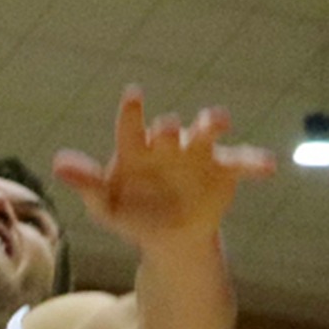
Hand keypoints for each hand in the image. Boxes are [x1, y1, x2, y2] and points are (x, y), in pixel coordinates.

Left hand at [53, 87, 274, 251]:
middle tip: (170, 126)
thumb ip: (87, 183)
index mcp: (137, 148)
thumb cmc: (131, 213)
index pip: (131, 126)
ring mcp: (198, 154)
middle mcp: (169, 143)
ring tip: (218, 121)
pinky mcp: (224, 170)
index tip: (133, 93)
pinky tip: (269, 167)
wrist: (170, 236)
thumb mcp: (106, 205)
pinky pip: (243, 163)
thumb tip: (58, 164)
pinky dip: (256, 163)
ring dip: (212, 124)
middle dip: (170, 128)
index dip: (132, 110)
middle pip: (171, 129)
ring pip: (207, 132)